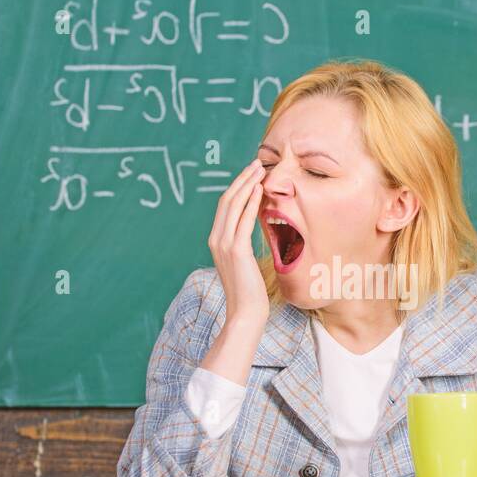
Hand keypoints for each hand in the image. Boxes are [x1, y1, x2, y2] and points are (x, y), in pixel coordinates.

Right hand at [208, 157, 268, 327]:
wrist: (245, 313)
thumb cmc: (249, 292)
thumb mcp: (242, 263)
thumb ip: (242, 245)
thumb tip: (251, 232)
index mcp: (216, 241)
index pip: (225, 206)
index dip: (238, 187)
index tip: (251, 173)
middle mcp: (216, 239)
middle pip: (227, 200)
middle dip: (242, 178)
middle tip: (257, 162)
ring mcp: (224, 244)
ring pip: (233, 205)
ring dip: (247, 183)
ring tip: (260, 169)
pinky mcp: (236, 250)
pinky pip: (243, 219)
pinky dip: (251, 201)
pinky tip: (260, 189)